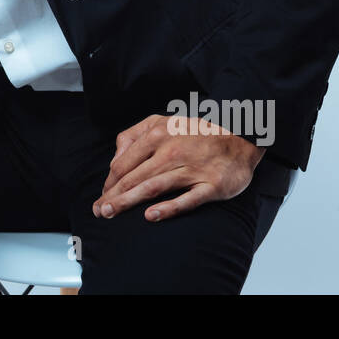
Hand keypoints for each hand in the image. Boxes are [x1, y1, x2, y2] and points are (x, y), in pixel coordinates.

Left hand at [92, 113, 264, 222]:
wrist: (241, 137)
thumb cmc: (195, 133)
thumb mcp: (162, 122)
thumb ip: (135, 135)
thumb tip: (115, 156)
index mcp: (158, 135)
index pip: (125, 163)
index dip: (110, 181)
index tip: (102, 195)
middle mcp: (172, 151)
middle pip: (134, 177)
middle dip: (113, 195)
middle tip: (98, 210)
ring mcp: (192, 169)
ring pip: (154, 187)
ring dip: (129, 201)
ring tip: (110, 213)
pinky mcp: (211, 185)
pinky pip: (186, 199)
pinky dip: (168, 208)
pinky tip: (150, 216)